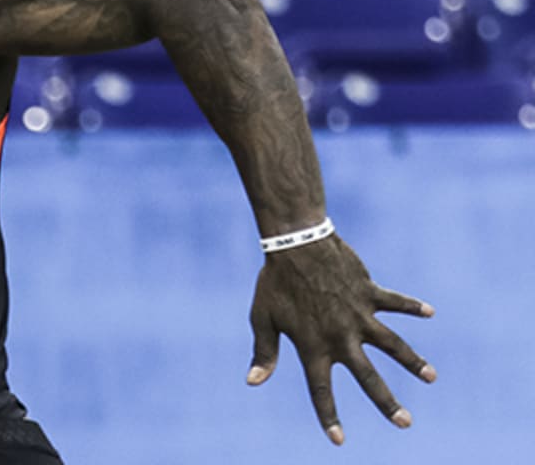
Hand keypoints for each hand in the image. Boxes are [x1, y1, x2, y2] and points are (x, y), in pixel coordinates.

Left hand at [246, 235, 435, 444]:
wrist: (295, 243)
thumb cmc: (274, 283)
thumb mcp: (262, 318)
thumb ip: (264, 352)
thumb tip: (253, 382)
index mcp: (312, 346)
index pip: (320, 390)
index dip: (328, 416)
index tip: (339, 440)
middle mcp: (340, 336)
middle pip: (368, 377)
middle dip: (387, 402)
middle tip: (406, 423)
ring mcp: (358, 315)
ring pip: (392, 344)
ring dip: (412, 360)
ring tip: (431, 377)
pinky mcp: (369, 293)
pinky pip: (395, 302)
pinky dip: (411, 306)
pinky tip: (429, 312)